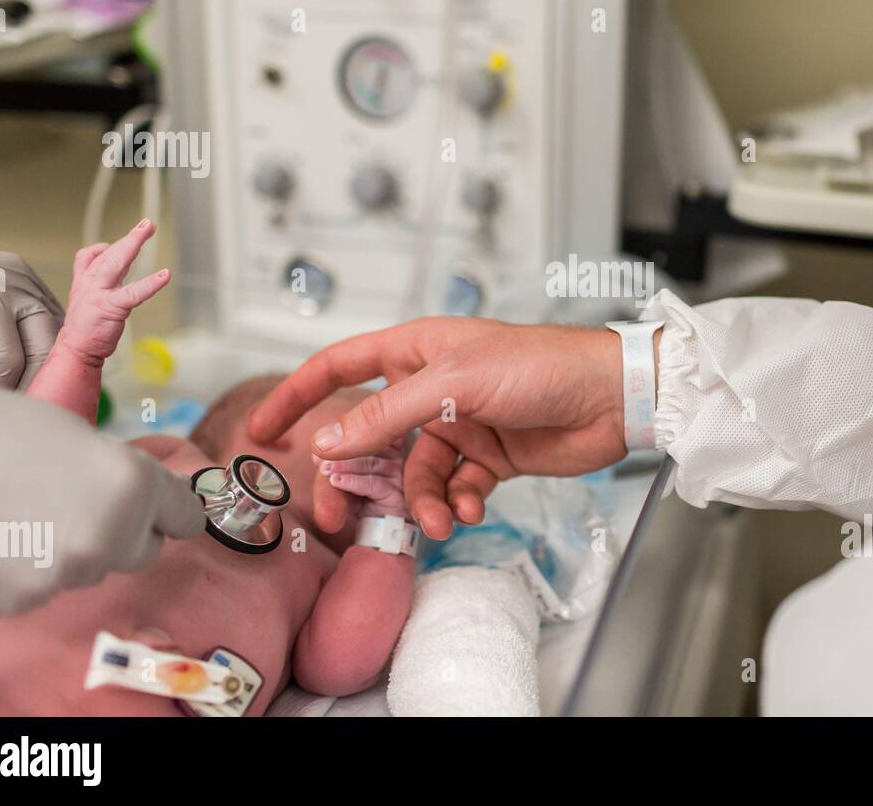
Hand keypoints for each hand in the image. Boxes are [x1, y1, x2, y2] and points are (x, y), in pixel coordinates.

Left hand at [0, 244, 64, 388]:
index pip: (6, 358)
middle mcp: (13, 281)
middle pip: (42, 348)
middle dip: (30, 384)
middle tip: (14, 406)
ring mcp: (27, 278)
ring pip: (55, 337)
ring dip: (43, 368)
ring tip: (24, 389)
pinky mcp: (32, 280)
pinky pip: (52, 321)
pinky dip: (45, 347)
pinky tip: (31, 366)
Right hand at [0, 385, 205, 613]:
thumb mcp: (75, 432)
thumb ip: (120, 469)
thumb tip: (145, 491)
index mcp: (134, 485)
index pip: (187, 516)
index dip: (168, 507)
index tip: (156, 505)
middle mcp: (111, 537)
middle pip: (144, 549)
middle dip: (123, 531)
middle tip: (78, 502)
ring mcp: (66, 574)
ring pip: (92, 569)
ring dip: (73, 550)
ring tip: (27, 513)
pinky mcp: (23, 601)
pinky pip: (45, 587)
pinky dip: (29, 570)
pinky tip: (1, 537)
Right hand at [55, 219, 169, 365]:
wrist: (76, 349)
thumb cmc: (86, 326)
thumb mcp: (86, 298)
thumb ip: (98, 281)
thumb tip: (113, 267)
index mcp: (84, 281)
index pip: (89, 256)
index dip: (102, 248)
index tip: (113, 244)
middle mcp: (90, 283)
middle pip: (109, 254)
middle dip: (129, 238)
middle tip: (146, 224)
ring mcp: (100, 293)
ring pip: (116, 262)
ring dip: (132, 243)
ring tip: (147, 230)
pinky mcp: (112, 307)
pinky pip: (133, 292)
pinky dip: (150, 283)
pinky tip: (165, 275)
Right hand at [249, 319, 626, 538]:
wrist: (610, 398)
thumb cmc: (541, 366)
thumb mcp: (455, 384)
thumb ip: (387, 415)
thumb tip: (328, 443)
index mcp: (416, 351)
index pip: (339, 367)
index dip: (297, 395)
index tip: (261, 431)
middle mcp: (431, 387)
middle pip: (369, 438)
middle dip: (355, 481)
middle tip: (341, 522)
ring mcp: (458, 424)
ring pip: (413, 474)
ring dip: (420, 502)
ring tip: (439, 520)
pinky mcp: (487, 457)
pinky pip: (451, 488)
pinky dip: (455, 504)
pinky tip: (469, 509)